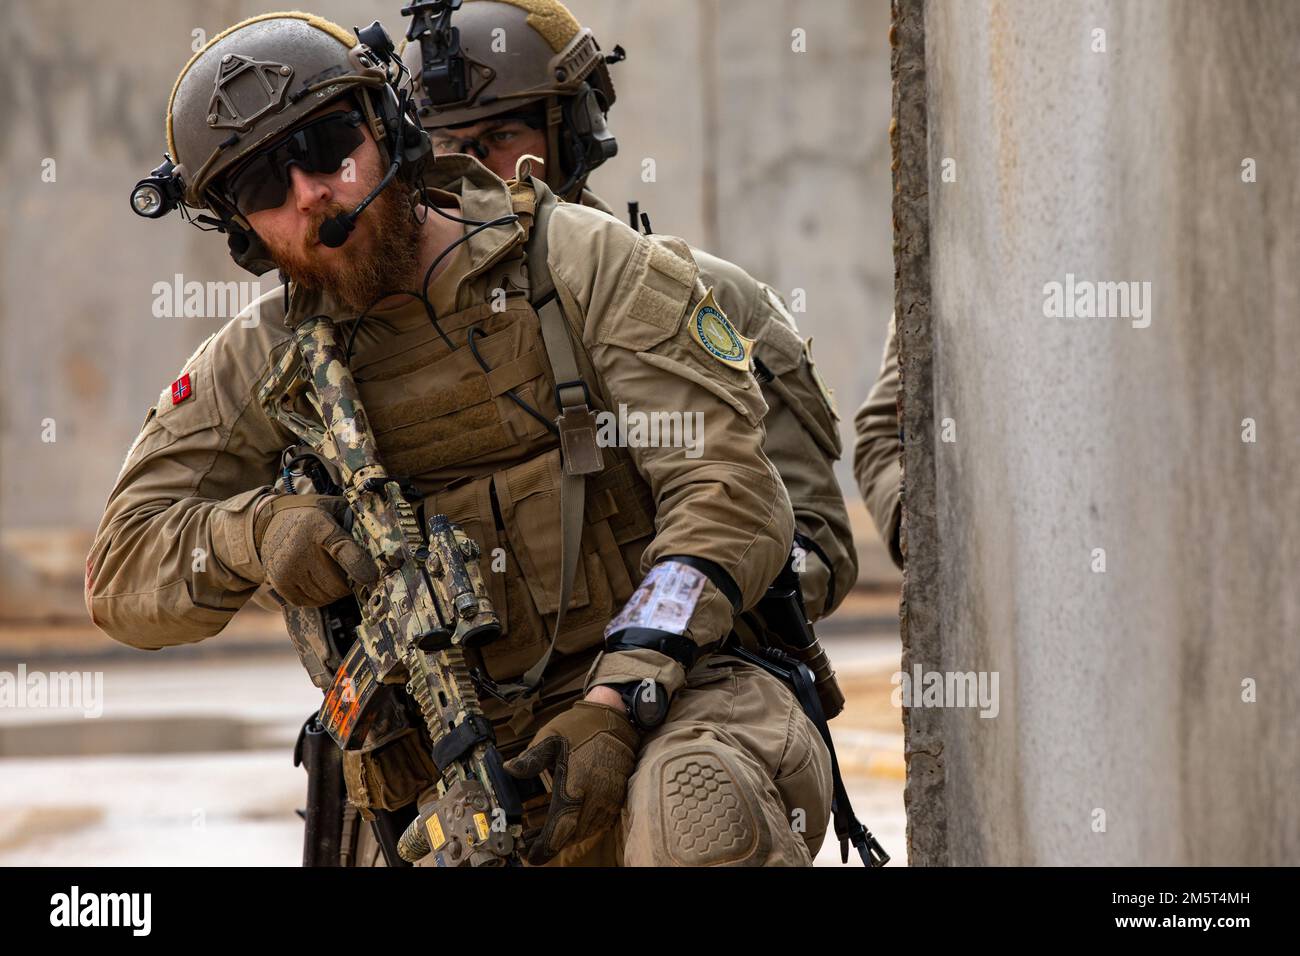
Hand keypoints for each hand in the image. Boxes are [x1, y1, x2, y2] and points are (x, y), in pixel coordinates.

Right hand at [253, 494, 378, 606]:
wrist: (265, 524)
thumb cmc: (309, 515)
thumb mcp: (332, 508)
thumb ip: (355, 519)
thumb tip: (386, 533)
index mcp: (318, 527)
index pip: (343, 550)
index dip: (360, 567)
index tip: (372, 577)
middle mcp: (300, 550)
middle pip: (338, 582)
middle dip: (350, 581)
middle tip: (349, 571)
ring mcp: (287, 570)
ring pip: (327, 596)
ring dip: (336, 590)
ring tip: (331, 572)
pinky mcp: (281, 585)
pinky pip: (311, 602)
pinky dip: (320, 596)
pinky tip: (318, 580)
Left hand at [503, 700, 639, 864]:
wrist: (615, 718)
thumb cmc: (582, 726)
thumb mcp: (551, 737)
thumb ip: (530, 759)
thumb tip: (509, 771)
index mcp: (575, 786)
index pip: (559, 829)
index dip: (544, 847)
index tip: (530, 855)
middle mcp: (594, 798)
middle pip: (571, 836)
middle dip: (550, 843)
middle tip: (530, 843)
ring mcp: (608, 799)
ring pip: (585, 832)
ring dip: (565, 837)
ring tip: (545, 834)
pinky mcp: (615, 797)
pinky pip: (597, 822)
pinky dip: (581, 827)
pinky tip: (569, 821)